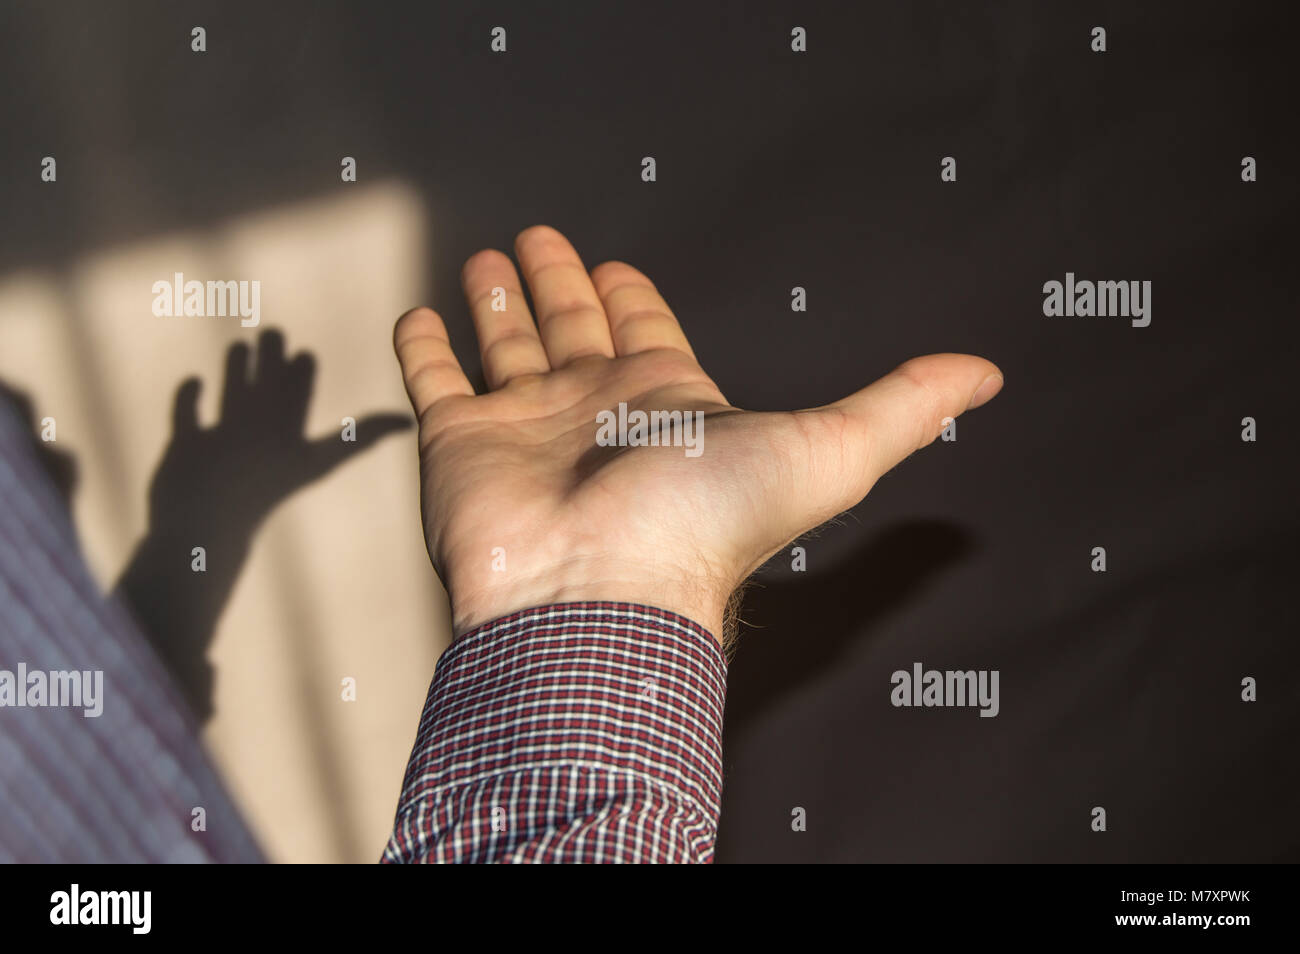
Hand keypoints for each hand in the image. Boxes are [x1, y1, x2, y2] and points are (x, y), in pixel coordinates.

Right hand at [393, 226, 1001, 643]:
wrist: (598, 597)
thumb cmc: (705, 531)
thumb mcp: (830, 449)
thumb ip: (901, 404)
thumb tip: (983, 376)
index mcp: (666, 402)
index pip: (646, 331)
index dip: (632, 297)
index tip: (615, 265)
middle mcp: (594, 410)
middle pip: (573, 328)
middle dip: (561, 284)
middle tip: (544, 241)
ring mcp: (526, 428)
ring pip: (507, 346)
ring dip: (499, 303)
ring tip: (488, 260)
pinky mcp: (463, 444)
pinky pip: (438, 382)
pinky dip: (426, 350)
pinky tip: (422, 318)